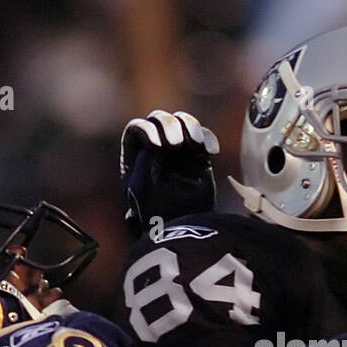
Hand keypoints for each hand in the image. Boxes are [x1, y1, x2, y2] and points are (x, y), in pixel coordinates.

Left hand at [120, 109, 219, 236]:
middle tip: (177, 144)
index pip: (138, 128)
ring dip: (190, 126)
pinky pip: (205, 136)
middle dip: (169, 125)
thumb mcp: (140, 184)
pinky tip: (211, 152)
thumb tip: (155, 144)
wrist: (180, 227)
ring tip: (195, 143)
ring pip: (183, 121)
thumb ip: (146, 158)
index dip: (148, 130)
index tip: (159, 145)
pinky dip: (208, 139)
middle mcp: (156, 148)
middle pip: (160, 119)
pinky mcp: (199, 156)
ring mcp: (178, 150)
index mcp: (136, 154)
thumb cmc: (155, 210)